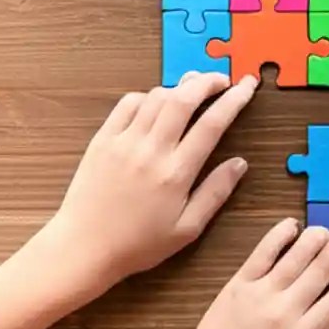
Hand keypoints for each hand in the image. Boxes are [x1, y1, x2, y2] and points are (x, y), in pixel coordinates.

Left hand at [46, 72, 256, 288]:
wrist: (83, 248)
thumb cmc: (137, 244)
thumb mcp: (187, 228)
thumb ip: (216, 193)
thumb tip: (240, 163)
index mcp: (176, 173)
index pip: (212, 124)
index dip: (233, 100)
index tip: (246, 87)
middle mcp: (151, 151)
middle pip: (184, 98)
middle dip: (207, 82)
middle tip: (222, 80)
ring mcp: (124, 142)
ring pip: (157, 97)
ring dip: (179, 87)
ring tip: (193, 89)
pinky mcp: (102, 140)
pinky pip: (127, 104)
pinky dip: (147, 96)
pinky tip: (157, 104)